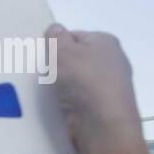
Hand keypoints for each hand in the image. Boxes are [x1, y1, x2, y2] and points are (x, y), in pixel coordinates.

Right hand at [48, 24, 140, 153]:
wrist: (103, 123)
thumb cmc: (83, 80)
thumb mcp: (63, 51)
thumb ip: (56, 37)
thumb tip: (56, 29)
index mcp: (106, 41)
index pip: (74, 36)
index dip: (56, 45)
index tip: (43, 58)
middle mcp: (112, 60)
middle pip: (76, 59)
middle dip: (59, 66)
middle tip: (41, 76)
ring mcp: (110, 85)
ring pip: (77, 81)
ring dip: (62, 87)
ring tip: (46, 94)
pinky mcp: (104, 107)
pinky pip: (80, 99)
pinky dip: (69, 102)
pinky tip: (58, 108)